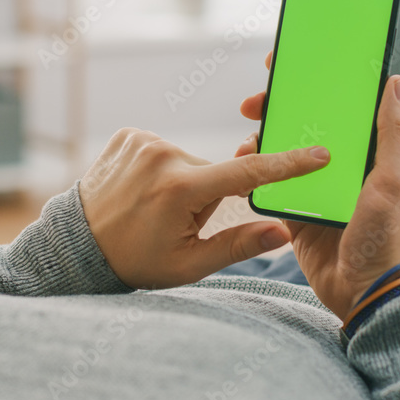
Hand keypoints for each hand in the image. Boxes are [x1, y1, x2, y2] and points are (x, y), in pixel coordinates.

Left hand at [79, 127, 330, 289]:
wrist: (79, 246)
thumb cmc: (136, 260)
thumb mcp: (189, 264)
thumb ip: (238, 245)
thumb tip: (284, 232)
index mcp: (180, 189)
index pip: (248, 173)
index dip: (288, 164)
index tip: (320, 152)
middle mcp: (162, 156)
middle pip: (214, 172)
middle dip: (207, 196)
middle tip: (175, 223)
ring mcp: (142, 141)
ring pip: (190, 161)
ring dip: (184, 182)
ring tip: (153, 208)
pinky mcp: (129, 134)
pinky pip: (165, 150)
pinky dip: (163, 169)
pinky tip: (141, 190)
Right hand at [236, 53, 399, 319]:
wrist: (365, 292)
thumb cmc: (388, 236)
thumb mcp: (395, 180)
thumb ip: (393, 132)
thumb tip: (393, 81)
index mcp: (365, 152)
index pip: (337, 106)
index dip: (314, 82)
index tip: (287, 64)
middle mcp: (338, 165)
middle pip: (302, 123)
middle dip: (275, 107)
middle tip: (251, 102)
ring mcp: (313, 188)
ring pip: (280, 151)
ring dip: (259, 139)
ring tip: (244, 139)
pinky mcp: (294, 212)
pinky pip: (269, 185)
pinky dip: (253, 173)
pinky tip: (242, 165)